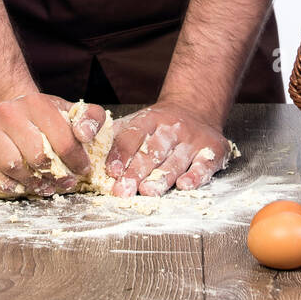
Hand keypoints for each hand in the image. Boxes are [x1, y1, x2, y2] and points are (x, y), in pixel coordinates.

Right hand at [0, 93, 106, 197]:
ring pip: (13, 167)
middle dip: (55, 175)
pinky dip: (7, 185)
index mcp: (36, 102)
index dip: (76, 161)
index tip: (83, 171)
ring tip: (43, 186)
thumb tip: (85, 135)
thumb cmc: (41, 117)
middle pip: (36, 157)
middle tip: (63, 183)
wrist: (6, 110)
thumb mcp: (68, 111)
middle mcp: (8, 111)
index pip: (62, 139)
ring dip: (31, 183)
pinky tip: (20, 185)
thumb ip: (91, 118)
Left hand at [105, 102, 230, 196]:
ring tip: (148, 192)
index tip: (111, 171)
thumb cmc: (159, 125)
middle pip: (152, 151)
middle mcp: (172, 128)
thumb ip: (116, 137)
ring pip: (175, 160)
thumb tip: (88, 156)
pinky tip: (185, 185)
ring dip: (161, 177)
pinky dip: (196, 176)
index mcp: (150, 119)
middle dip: (137, 172)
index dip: (121, 153)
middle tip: (124, 190)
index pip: (133, 134)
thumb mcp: (138, 122)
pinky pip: (204, 164)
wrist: (196, 107)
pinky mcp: (212, 150)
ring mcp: (192, 139)